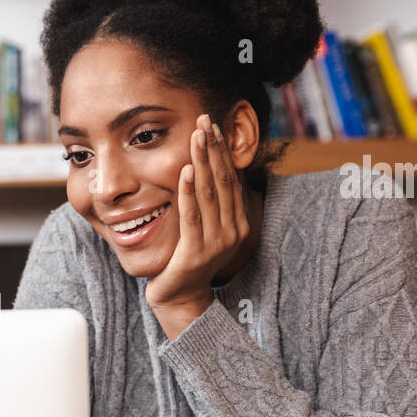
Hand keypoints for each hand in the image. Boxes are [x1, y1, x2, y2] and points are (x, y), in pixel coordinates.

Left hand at [146, 115, 251, 336]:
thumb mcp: (203, 228)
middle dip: (214, 149)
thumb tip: (203, 171)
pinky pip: (192, 216)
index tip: (213, 126)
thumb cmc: (186, 259)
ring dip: (202, 162)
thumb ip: (209, 205)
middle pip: (223, 181)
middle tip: (206, 120)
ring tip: (197, 136)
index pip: (231, 179)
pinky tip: (184, 171)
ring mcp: (217, 242)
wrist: (178, 297)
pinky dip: (188, 191)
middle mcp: (233, 231)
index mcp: (238, 223)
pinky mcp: (197, 252)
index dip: (222, 152)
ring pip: (210, 194)